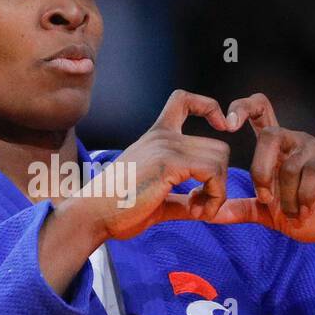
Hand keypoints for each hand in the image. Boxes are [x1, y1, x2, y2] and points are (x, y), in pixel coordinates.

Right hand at [70, 89, 242, 242]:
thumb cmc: (118, 209)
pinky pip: (212, 172)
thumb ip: (184, 199)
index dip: (209, 107)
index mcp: (156, 137)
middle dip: (219, 180)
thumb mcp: (159, 199)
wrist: (92, 215)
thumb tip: (208, 209)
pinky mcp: (169, 162)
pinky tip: (197, 211)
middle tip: (201, 206)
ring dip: (218, 191)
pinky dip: (215, 195)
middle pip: (218, 145)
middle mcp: (162, 136)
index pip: (184, 99)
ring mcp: (165, 146)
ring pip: (220, 158)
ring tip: (197, 210)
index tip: (222, 127)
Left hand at [209, 92, 314, 243]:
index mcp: (276, 149)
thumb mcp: (270, 215)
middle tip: (265, 199)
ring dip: (287, 198)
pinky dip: (304, 197)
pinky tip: (306, 211)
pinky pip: (312, 171)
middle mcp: (295, 141)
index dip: (242, 108)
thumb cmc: (308, 214)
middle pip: (269, 135)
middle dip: (261, 170)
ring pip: (290, 164)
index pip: (259, 111)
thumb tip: (208, 214)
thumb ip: (243, 210)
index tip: (227, 125)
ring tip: (295, 215)